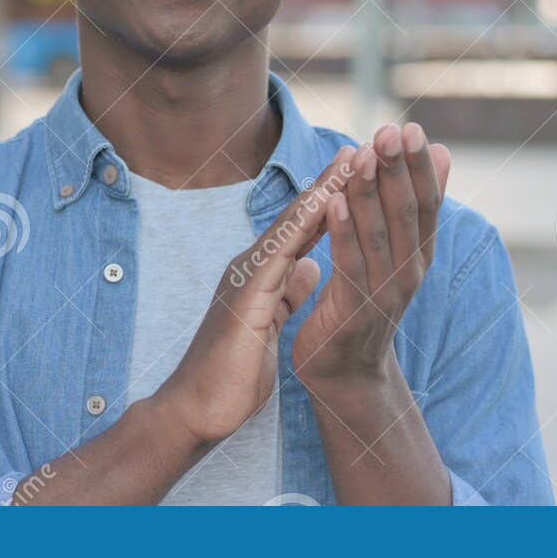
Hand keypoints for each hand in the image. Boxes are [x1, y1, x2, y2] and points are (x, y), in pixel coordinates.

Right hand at [152, 148, 354, 444]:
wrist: (195, 409)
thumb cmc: (230, 374)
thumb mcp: (269, 326)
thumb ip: (286, 294)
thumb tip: (310, 270)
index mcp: (261, 277)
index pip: (302, 231)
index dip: (331, 202)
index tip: (359, 175)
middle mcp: (252, 267)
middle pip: (298, 217)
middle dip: (331, 183)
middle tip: (361, 149)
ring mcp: (246, 277)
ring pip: (291, 225)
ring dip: (323, 191)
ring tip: (351, 161)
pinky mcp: (246, 294)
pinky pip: (281, 251)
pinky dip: (304, 225)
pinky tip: (327, 206)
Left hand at [294, 123, 450, 390]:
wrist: (346, 375)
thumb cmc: (365, 305)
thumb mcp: (397, 253)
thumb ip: (414, 208)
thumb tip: (443, 153)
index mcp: (417, 255)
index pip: (425, 203)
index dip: (420, 167)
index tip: (412, 128)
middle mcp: (408, 273)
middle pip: (406, 213)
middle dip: (398, 169)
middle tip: (392, 129)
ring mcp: (383, 294)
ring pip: (379, 234)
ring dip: (371, 191)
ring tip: (365, 153)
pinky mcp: (353, 311)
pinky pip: (349, 265)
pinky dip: (342, 231)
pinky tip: (334, 201)